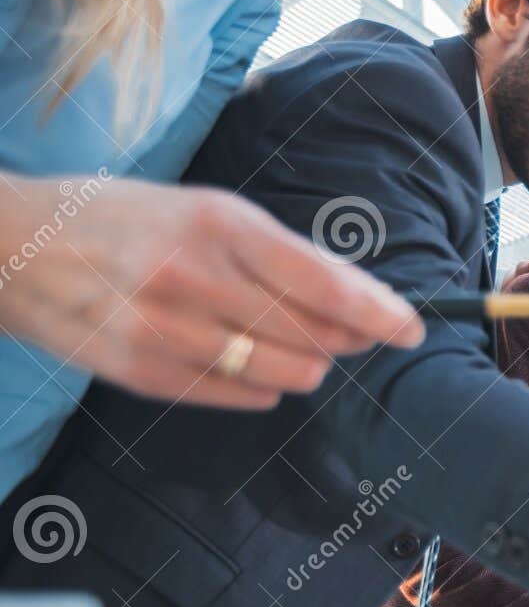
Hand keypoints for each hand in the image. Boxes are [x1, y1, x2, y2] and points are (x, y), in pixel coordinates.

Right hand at [0, 173, 423, 406]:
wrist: (11, 246)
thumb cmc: (122, 219)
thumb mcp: (204, 210)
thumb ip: (279, 253)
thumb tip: (357, 296)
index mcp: (218, 224)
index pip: (324, 282)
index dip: (378, 312)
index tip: (411, 328)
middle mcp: (193, 277)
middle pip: (313, 335)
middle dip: (344, 339)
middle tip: (349, 334)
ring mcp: (164, 330)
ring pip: (286, 372)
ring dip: (306, 364)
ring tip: (292, 345)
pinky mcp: (141, 372)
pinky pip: (241, 397)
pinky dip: (263, 386)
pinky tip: (250, 365)